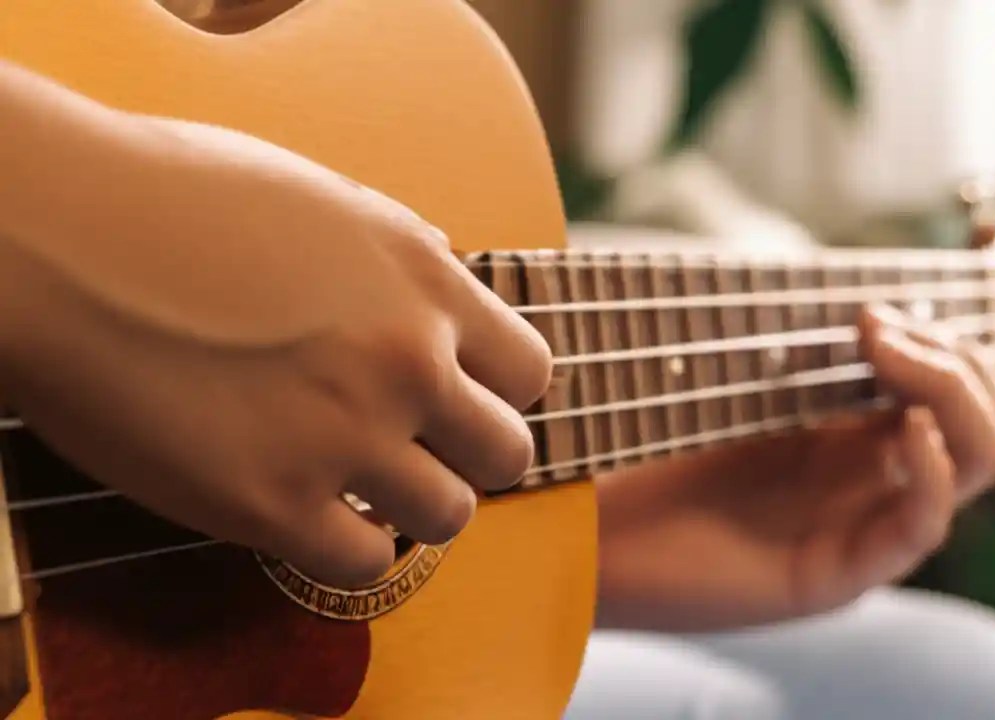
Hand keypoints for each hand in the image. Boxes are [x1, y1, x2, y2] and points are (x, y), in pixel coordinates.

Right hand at [0, 77, 550, 588]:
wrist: (56, 235)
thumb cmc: (173, 199)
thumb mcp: (324, 199)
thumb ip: (403, 252)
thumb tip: (450, 278)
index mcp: (426, 281)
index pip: (530, 372)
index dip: (495, 393)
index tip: (456, 401)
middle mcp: (406, 360)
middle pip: (506, 454)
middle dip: (464, 456)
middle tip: (411, 450)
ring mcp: (345, 435)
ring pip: (449, 516)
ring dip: (410, 508)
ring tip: (356, 484)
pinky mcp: (269, 501)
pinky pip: (365, 563)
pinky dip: (347, 549)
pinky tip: (306, 515)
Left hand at [594, 304, 994, 630]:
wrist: (589, 525)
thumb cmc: (649, 445)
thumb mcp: (738, 378)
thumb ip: (799, 345)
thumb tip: (857, 290)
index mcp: (858, 432)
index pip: (958, 385)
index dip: (941, 341)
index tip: (869, 309)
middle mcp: (874, 478)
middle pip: (984, 419)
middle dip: (956, 357)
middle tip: (877, 327)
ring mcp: (862, 526)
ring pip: (975, 463)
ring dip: (951, 395)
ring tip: (888, 356)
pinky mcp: (837, 575)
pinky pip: (922, 526)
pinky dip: (931, 468)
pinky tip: (904, 427)